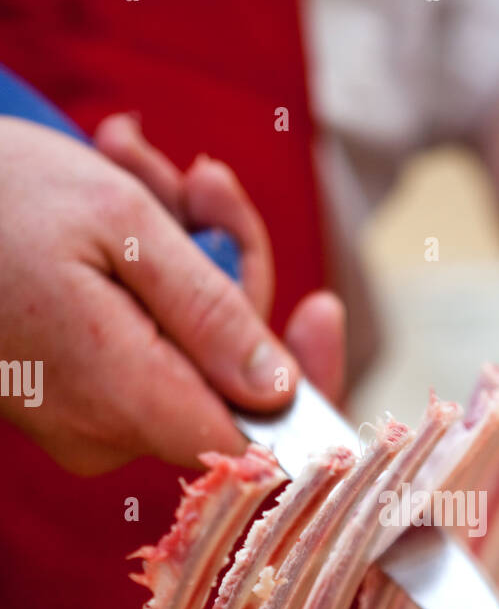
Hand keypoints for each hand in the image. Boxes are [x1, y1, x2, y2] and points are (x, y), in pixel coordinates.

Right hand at [0, 115, 343, 474]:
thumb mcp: (121, 228)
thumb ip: (211, 315)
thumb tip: (280, 390)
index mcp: (126, 398)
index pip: (255, 446)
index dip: (301, 384)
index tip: (321, 310)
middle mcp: (105, 431)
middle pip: (224, 376)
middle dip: (227, 266)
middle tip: (202, 179)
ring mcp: (82, 419)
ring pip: (183, 347)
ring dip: (181, 248)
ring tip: (137, 162)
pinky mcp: (67, 394)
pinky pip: (140, 342)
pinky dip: (143, 269)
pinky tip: (122, 190)